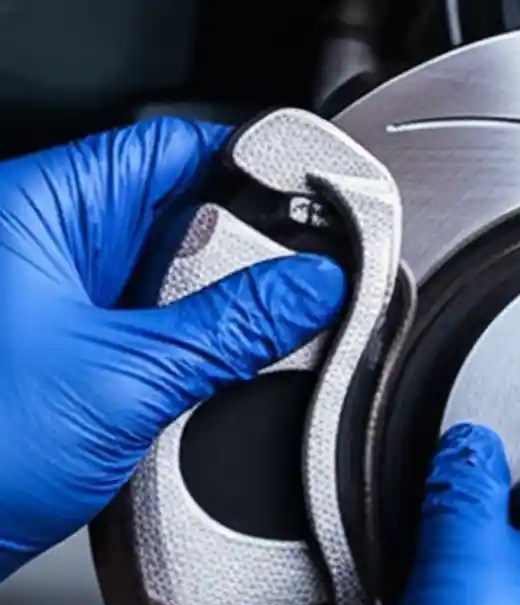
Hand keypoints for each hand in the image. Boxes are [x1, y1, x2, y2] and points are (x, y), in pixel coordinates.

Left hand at [0, 117, 346, 578]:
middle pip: (179, 207)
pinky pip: (154, 321)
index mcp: (40, 210)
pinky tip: (217, 368)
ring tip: (257, 332)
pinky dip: (193, 340)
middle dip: (243, 245)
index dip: (245, 162)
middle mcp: (45, 243)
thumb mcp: (131, 378)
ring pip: (170, 270)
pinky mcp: (71, 348)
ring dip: (216, 302)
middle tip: (293, 284)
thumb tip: (313, 287)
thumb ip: (235, 327)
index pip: (166, 144)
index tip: (310, 200)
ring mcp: (57, 297)